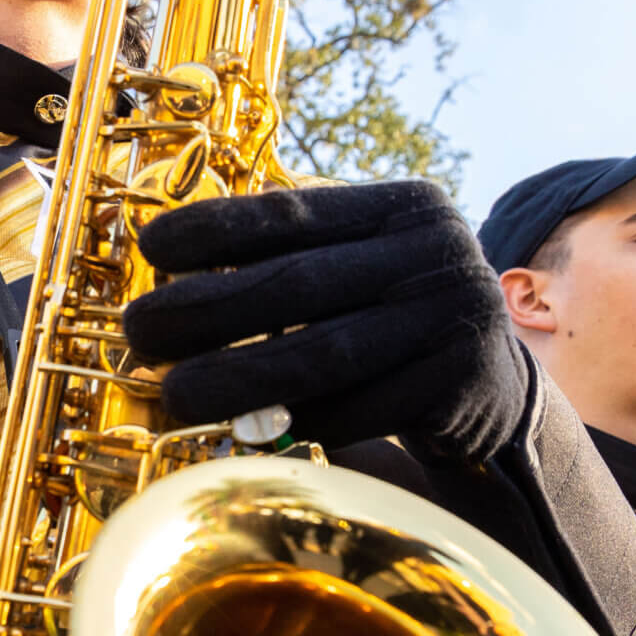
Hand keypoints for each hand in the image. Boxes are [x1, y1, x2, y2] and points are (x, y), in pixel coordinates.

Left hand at [121, 180, 530, 463]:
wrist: (496, 390)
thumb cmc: (396, 322)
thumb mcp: (361, 268)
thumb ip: (295, 259)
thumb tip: (175, 276)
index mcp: (401, 206)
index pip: (293, 212)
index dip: (214, 228)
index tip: (150, 249)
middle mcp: (435, 251)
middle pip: (298, 284)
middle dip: (205, 311)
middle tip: (139, 332)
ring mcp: (456, 317)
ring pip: (322, 353)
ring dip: (237, 378)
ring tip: (174, 393)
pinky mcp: (464, 385)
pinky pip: (358, 410)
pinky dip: (301, 421)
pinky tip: (258, 428)